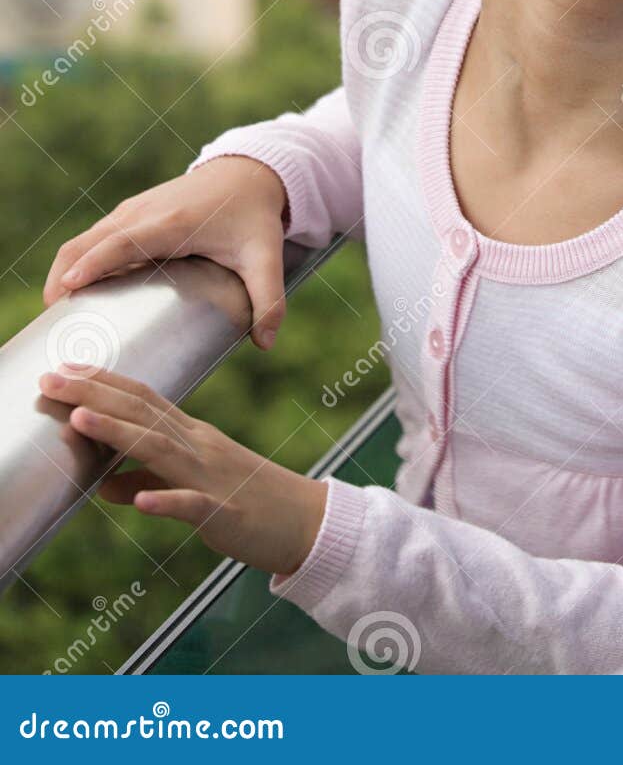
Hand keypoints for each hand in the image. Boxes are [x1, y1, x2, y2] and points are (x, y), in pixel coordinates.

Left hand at [38, 363, 328, 578]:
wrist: (305, 521)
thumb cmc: (246, 503)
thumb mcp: (190, 489)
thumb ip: (148, 481)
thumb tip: (102, 485)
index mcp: (191, 436)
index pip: (142, 400)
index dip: (102, 383)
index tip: (64, 368)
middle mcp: (198, 446)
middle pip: (142, 414)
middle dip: (93, 395)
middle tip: (51, 379)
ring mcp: (211, 477)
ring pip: (160, 449)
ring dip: (117, 433)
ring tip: (79, 419)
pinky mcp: (224, 513)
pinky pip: (192, 506)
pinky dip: (165, 500)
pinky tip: (139, 499)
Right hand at [41, 157, 289, 349]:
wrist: (246, 172)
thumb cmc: (253, 215)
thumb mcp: (265, 256)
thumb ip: (269, 298)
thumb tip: (266, 343)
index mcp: (171, 224)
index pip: (121, 243)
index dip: (92, 264)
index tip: (66, 288)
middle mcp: (142, 214)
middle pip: (87, 243)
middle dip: (62, 277)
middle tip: (53, 324)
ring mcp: (131, 211)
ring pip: (83, 240)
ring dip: (65, 271)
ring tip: (58, 317)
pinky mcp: (129, 214)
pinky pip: (92, 239)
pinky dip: (77, 262)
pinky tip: (76, 294)